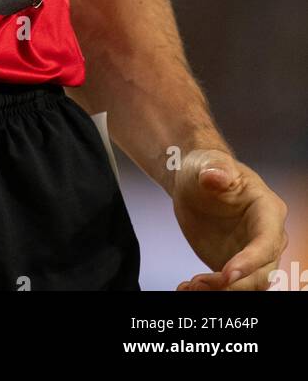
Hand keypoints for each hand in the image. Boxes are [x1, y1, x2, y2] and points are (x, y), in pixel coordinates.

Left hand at [172, 149, 287, 290]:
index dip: (250, 261)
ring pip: (247, 287)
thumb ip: (216, 168)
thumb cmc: (207, 167)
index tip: (225, 274)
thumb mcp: (208, 162)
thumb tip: (215, 176)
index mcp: (268, 211)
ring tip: (189, 287)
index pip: (266, 243)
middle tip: (198, 283)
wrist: (195, 182)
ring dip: (220, 292)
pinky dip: (211, 291)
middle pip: (261, 274)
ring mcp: (253, 256)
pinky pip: (229, 288)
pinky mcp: (235, 268)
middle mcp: (268, 239)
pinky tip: (186, 287)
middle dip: (232, 285)